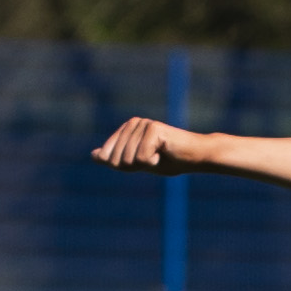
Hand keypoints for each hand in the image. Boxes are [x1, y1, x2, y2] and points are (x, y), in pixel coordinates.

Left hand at [91, 117, 205, 174]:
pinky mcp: (153, 129)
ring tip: (161, 155)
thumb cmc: (170, 160)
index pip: (106, 157)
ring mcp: (142, 124)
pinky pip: (142, 158)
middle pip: (115, 160)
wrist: (196, 157)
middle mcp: (132, 123)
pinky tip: (165, 153)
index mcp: (126, 129)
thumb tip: (93, 155)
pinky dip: (154, 162)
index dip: (124, 167)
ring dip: (145, 165)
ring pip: (128, 160)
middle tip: (154, 158)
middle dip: (134, 167)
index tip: (143, 161)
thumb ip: (116, 158)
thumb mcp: (138, 162)